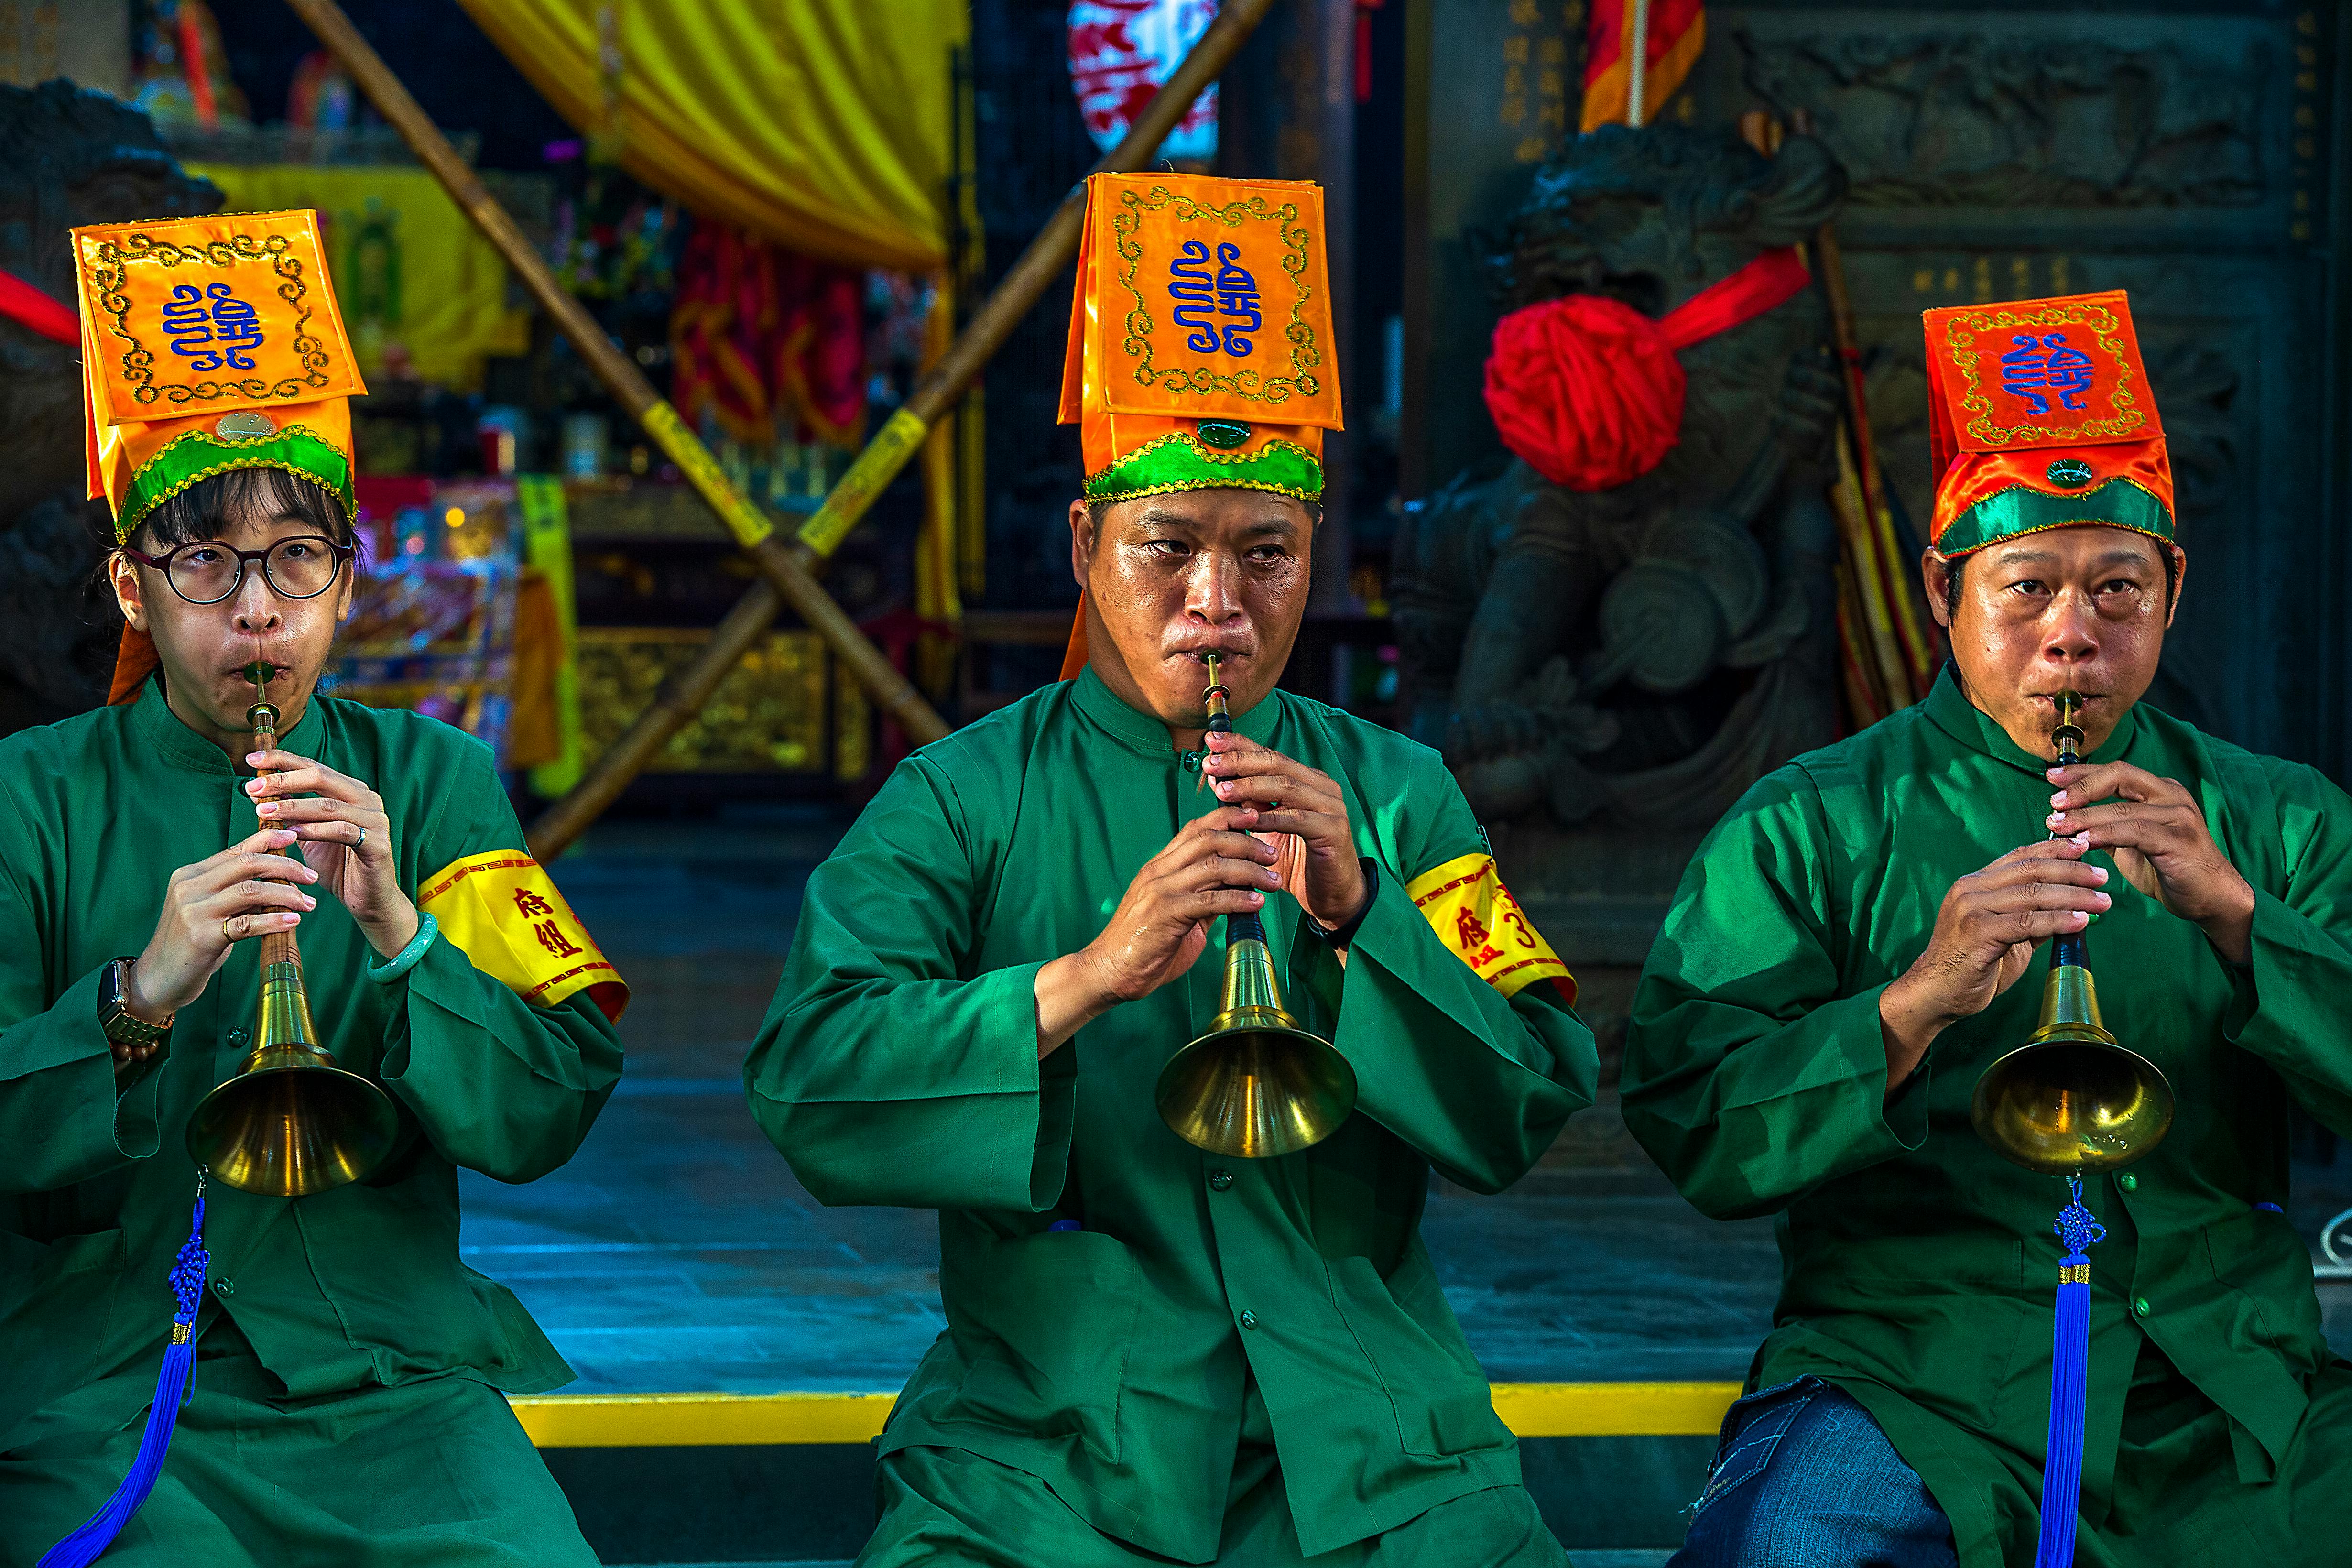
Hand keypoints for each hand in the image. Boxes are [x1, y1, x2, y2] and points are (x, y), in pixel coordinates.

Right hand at [126, 826, 321, 1020]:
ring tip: (309, 903)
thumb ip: (236, 891)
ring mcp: (193, 911)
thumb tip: (280, 876)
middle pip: (247, 865)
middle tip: (311, 877)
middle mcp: (189, 887)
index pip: (235, 850)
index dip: (267, 840)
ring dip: (286, 895)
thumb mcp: (210, 909)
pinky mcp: (201, 937)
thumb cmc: (192, 943)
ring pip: (250, 890)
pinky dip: (274, 921)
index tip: (293, 837)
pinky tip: (293, 921)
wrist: (159, 979)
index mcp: (191, 874)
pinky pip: (246, 924)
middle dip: (285, 867)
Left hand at [246, 750, 417, 959]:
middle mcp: (367, 798)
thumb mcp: (308, 834)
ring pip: (329, 805)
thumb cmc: (338, 865)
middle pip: (321, 777)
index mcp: (351, 790)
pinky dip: (315, 831)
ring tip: (262, 810)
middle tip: (253, 787)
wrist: (368, 900)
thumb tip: (259, 790)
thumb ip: (292, 812)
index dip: (282, 760)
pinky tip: (292, 833)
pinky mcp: (378, 844)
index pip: (313, 766)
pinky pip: (343, 831)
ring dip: (292, 807)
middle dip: (283, 780)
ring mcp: (376, 820)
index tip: (251, 759)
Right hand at [1032, 806, 1279, 1054]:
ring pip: (1213, 865)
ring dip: (1250, 870)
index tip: (1255, 818)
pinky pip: (1210, 900)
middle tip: (1273, 853)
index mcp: (1159, 866)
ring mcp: (1160, 891)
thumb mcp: (1178, 913)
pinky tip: (1257, 904)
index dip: (1227, 818)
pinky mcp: (1165, 914)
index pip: (1195, 828)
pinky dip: (1238, 899)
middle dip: (1246, 841)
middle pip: (1208, 839)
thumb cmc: (1145, 945)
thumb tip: (1239, 887)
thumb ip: (1204, 896)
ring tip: (1273, 880)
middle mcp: (1158, 871)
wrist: (1111, 971)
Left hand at [1200, 732, 1367, 930]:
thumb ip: (1249, 804)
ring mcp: (1331, 807)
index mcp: (1306, 779)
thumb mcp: (1266, 827)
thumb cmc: (1296, 860)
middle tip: (1211, 763)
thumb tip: (1218, 780)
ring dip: (1251, 787)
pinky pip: (1297, 820)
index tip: (1210, 740)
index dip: (1240, 745)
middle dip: (1240, 761)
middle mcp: (1322, 787)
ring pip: (1286, 787)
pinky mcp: (1334, 831)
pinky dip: (1270, 818)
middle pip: (1277, 764)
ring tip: (1222, 790)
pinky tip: (1246, 819)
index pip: (1269, 754)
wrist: (1332, 895)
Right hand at [1877, 836, 2111, 1092]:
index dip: (2055, 849)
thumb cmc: (1972, 966)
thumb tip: (2076, 908)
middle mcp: (1970, 889)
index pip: (2020, 856)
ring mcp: (1971, 909)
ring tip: (2103, 902)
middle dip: (2072, 870)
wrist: (1935, 993)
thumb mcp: (2005, 934)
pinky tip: (2081, 922)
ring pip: (2032, 894)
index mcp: (1975, 883)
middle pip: (2030, 870)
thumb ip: (2032, 917)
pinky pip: (2026, 922)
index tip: (2086, 846)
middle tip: (2103, 878)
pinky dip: (2058, 920)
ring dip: (2074, 896)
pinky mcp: (1977, 932)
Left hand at [2047, 761, 2255, 963]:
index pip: (2115, 771)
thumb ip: (2106, 827)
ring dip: (2085, 816)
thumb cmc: (2169, 869)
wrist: (2210, 897)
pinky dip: (2106, 834)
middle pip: (2119, 777)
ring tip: (2056, 825)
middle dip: (2081, 788)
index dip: (2081, 772)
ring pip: (2123, 808)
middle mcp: (2171, 796)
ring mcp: (2179, 817)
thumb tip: (2067, 819)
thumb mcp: (2131, 844)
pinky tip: (2082, 842)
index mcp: (2159, 791)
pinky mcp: (2180, 841)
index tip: (2051, 776)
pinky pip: (2136, 833)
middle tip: (2052, 803)